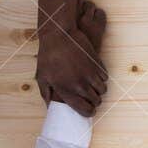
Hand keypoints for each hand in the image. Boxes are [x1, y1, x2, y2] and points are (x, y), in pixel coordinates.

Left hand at [35, 0, 106, 117]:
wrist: (59, 35)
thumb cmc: (48, 56)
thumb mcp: (42, 76)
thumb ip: (46, 94)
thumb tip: (50, 107)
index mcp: (66, 90)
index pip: (85, 110)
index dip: (88, 112)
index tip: (88, 110)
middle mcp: (80, 85)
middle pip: (96, 101)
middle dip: (94, 101)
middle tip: (90, 97)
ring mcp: (90, 74)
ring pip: (102, 90)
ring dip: (99, 90)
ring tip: (92, 86)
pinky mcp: (97, 64)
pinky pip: (105, 77)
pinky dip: (101, 78)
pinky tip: (94, 75)